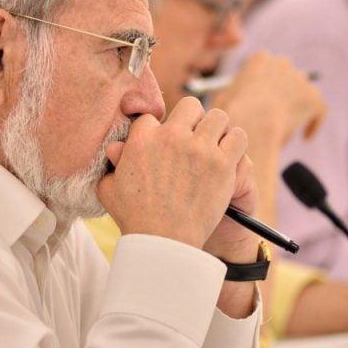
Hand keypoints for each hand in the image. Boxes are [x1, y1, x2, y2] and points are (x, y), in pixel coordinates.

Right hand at [97, 98, 247, 249]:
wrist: (164, 240)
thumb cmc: (135, 218)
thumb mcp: (110, 189)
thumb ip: (112, 164)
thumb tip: (114, 149)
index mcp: (142, 139)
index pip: (154, 117)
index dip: (160, 130)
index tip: (165, 145)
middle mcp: (171, 137)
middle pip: (190, 107)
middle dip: (192, 120)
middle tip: (194, 140)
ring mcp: (199, 148)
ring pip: (218, 117)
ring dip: (217, 130)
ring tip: (215, 146)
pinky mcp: (222, 163)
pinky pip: (238, 136)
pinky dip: (235, 144)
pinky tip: (229, 156)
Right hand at [210, 51, 325, 153]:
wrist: (252, 125)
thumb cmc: (231, 114)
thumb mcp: (222, 99)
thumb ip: (232, 94)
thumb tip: (235, 100)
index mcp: (259, 59)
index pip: (265, 68)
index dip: (264, 86)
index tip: (261, 101)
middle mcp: (282, 63)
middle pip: (286, 77)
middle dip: (283, 93)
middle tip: (278, 114)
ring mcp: (300, 79)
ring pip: (302, 94)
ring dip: (297, 107)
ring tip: (289, 127)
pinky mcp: (314, 98)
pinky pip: (318, 110)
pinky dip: (314, 122)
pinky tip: (306, 137)